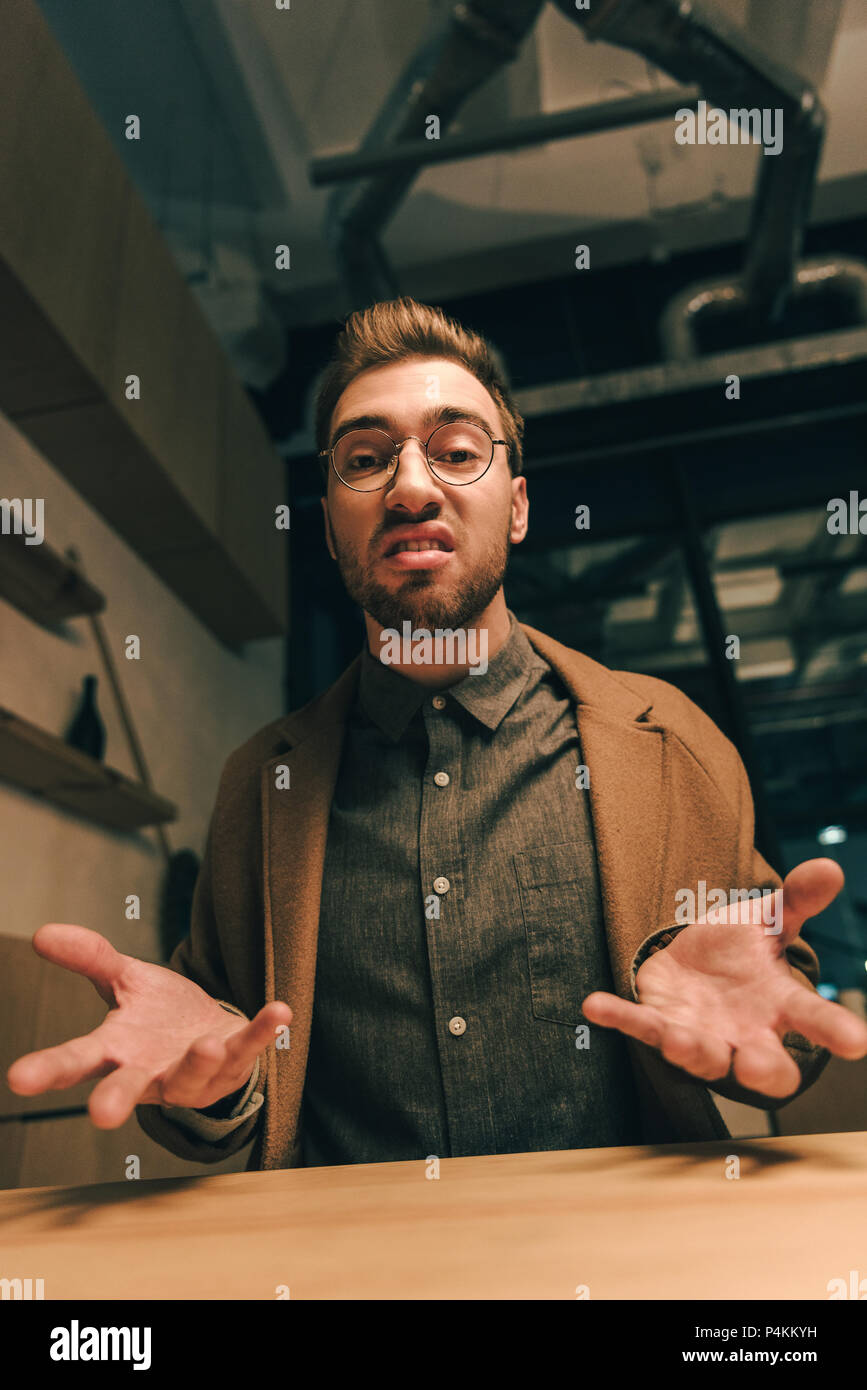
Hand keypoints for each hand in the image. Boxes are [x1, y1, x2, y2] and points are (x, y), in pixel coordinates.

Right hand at [6, 924, 291, 1128]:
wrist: (208, 1033)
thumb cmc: (158, 1015)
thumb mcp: (123, 979)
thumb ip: (89, 957)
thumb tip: (42, 932)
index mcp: (116, 1051)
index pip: (77, 1060)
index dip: (49, 1071)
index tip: (20, 1080)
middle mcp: (151, 1071)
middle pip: (126, 1087)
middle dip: (115, 1099)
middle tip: (101, 1115)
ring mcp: (193, 1073)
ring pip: (193, 1076)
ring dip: (199, 1064)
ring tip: (205, 1046)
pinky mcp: (232, 1063)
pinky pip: (248, 1048)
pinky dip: (263, 1031)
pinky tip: (280, 1011)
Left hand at [581, 858, 866, 1098]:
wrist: (690, 960)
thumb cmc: (738, 952)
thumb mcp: (766, 921)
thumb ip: (796, 900)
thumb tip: (829, 865)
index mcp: (778, 1005)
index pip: (812, 1021)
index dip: (833, 1031)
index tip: (856, 1042)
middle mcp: (743, 1032)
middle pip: (762, 1066)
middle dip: (762, 1069)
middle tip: (761, 1067)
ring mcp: (699, 1034)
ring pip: (701, 1056)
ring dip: (691, 1049)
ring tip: (679, 1040)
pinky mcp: (659, 1023)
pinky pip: (639, 1026)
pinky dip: (619, 1017)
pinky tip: (594, 1004)